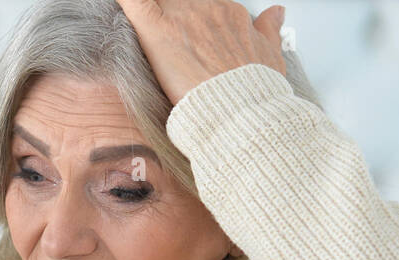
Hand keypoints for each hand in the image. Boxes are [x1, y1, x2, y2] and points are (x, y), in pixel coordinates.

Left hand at [115, 0, 286, 104]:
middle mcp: (209, 9)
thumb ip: (269, 31)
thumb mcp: (271, 56)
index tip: (188, 32)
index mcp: (232, 15)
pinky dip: (126, 1)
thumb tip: (276, 14)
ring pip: (161, 2)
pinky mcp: (159, 30)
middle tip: (171, 38)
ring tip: (152, 26)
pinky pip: (137, 3)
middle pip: (181, 2)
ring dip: (155, 11)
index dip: (193, 18)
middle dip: (173, 14)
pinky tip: (122, 1)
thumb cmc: (253, 90)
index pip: (205, 6)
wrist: (239, 109)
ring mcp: (184, 16)